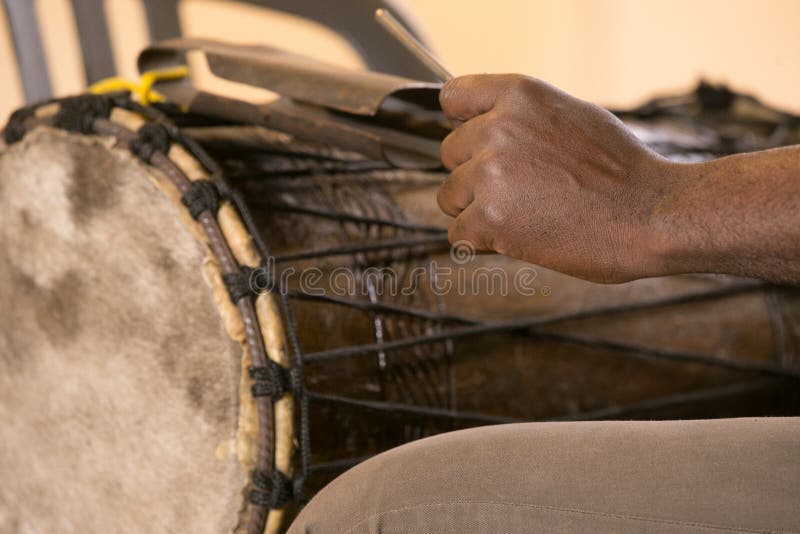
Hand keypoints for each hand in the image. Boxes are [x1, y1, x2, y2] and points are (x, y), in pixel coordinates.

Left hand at [438, 74, 675, 282]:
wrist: (652, 215)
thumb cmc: (621, 172)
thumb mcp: (572, 116)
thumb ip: (523, 117)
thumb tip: (486, 124)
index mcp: (519, 95)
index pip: (454, 97)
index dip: (463, 124)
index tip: (477, 145)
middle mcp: (497, 128)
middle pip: (450, 153)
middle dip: (475, 174)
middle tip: (521, 192)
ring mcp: (490, 173)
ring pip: (449, 196)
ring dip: (476, 211)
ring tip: (525, 216)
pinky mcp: (488, 217)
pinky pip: (458, 234)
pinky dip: (482, 243)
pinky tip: (519, 238)